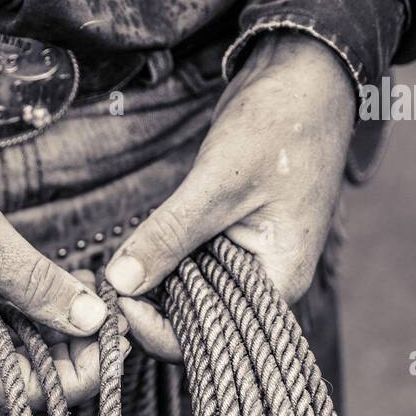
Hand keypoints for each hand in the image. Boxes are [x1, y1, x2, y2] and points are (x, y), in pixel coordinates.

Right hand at [0, 106, 126, 411]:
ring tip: (84, 307)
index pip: (14, 394)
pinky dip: (14, 327)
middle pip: (5, 390)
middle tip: (104, 328)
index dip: (67, 382)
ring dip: (40, 347)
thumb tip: (91, 320)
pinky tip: (45, 297)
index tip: (108, 347)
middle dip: (60, 369)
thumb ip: (35, 283)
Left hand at [103, 34, 354, 359]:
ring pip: (188, 297)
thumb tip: (120, 281)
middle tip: (109, 282)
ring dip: (153, 285)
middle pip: (196, 325)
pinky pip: (189, 268)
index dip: (158, 330)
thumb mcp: (218, 182)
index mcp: (276, 285)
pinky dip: (163, 260)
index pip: (209, 339)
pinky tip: (138, 247)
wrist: (305, 76)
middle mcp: (262, 286)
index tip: (119, 301)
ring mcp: (246, 264)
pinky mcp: (228, 243)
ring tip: (119, 263)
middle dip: (151, 310)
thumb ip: (169, 234)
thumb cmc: (280, 125)